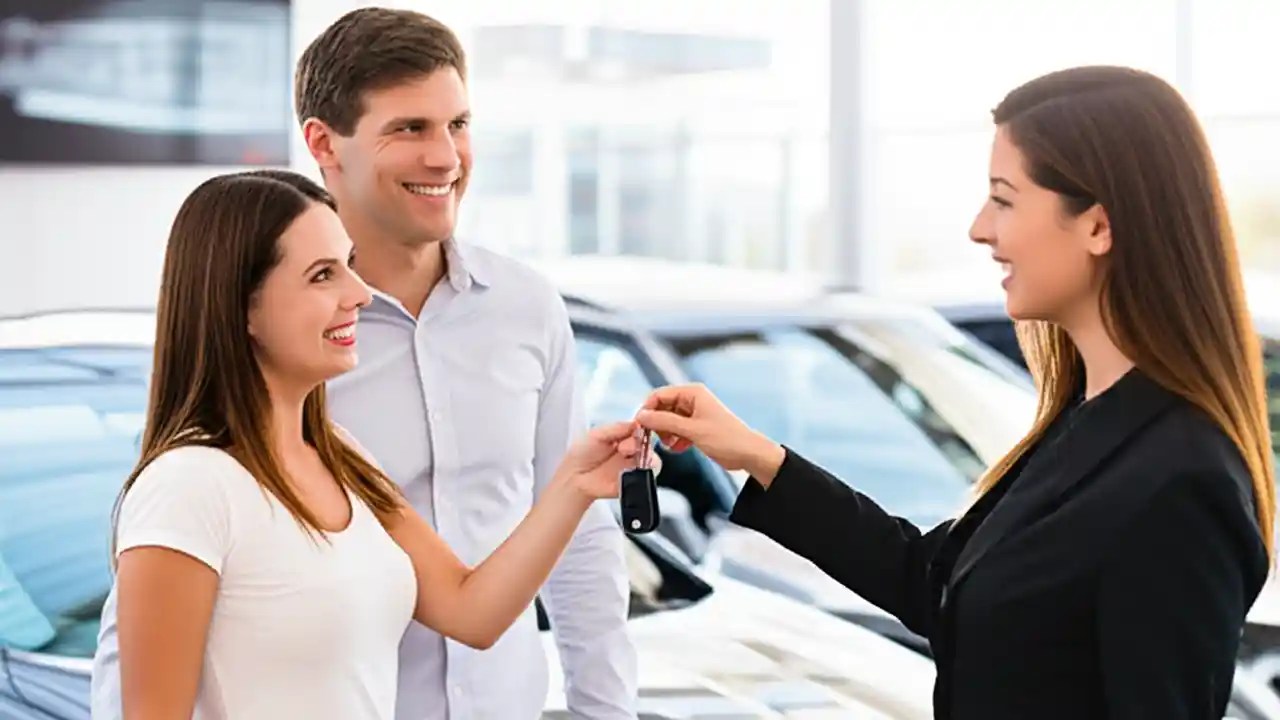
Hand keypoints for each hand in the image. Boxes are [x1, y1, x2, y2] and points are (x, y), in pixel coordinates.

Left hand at [556, 421, 645, 499]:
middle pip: (648, 443)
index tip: (639, 425)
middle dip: (638, 442)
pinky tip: (631, 468)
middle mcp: (631, 450)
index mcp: (624, 436)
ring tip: (626, 455)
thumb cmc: (582, 454)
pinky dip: (644, 470)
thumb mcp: (597, 434)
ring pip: (652, 459)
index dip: (643, 426)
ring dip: (644, 455)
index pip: (641, 429)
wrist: (574, 476)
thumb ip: (617, 428)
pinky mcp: (635, 480)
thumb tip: (636, 423)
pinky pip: (647, 475)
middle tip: (624, 446)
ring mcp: (634, 466)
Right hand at [634, 383, 784, 482]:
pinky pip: (676, 430)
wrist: (747, 454)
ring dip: (666, 434)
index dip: (648, 409)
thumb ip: (664, 421)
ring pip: (668, 420)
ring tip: (671, 445)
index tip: (641, 425)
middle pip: (662, 407)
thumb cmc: (726, 438)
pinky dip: (675, 439)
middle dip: (657, 424)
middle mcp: (692, 400)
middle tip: (655, 439)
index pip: (659, 394)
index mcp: (692, 392)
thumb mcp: (691, 430)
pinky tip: (680, 448)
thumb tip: (642, 416)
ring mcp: (694, 414)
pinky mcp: (696, 427)